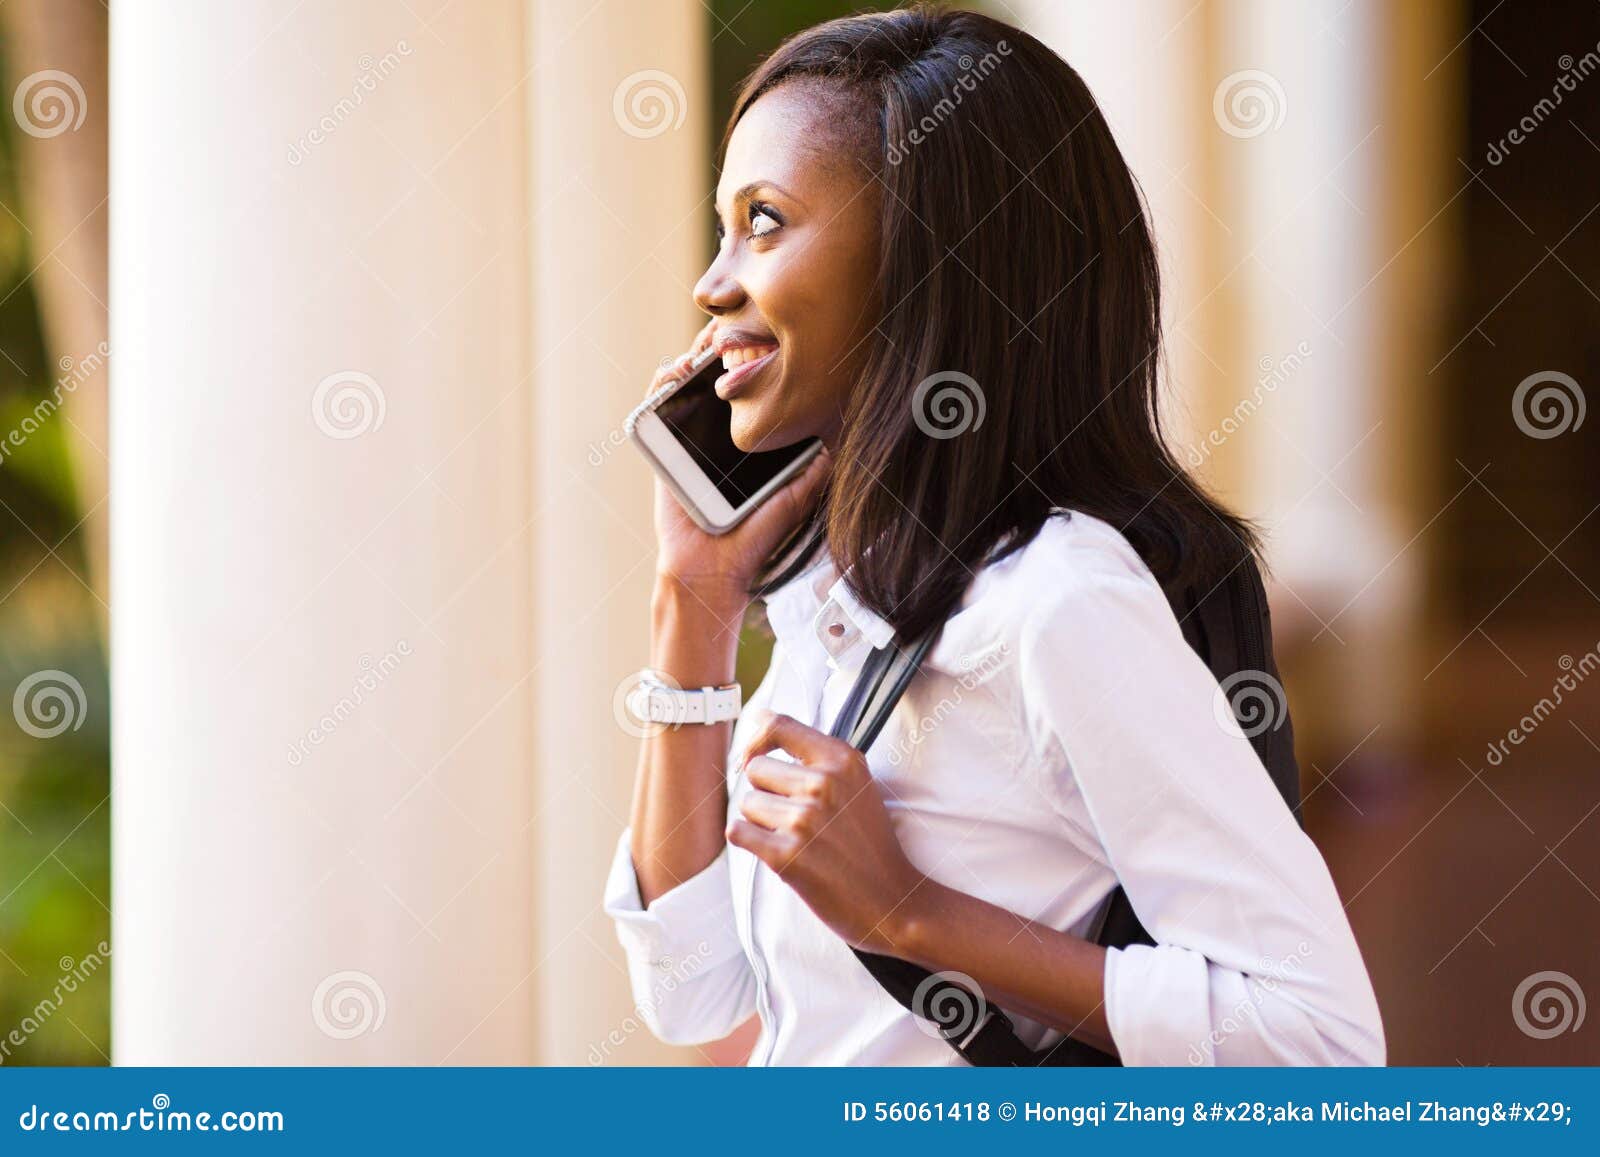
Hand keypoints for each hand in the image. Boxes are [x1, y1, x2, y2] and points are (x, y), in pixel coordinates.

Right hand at [647, 319, 831, 602]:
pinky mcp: (662, 445)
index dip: (758, 358)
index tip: (770, 339)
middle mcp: (719, 434)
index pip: (753, 388)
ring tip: (709, 344)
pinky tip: (679, 370)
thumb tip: (837, 440)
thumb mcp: (794, 500)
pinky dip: (664, 379)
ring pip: (688, 381)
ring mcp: (689, 436)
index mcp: (751, 440)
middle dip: (726, 344)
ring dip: (695, 354)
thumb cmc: (753, 540)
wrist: (711, 569)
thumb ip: (813, 472)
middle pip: (719, 375)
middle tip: (737, 328)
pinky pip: (657, 404)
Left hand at [725, 709, 927, 955]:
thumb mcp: (857, 785)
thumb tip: (759, 727)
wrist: (894, 901)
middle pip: (755, 769)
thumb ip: (817, 757)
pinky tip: (778, 852)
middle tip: (796, 817)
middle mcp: (823, 783)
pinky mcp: (787, 855)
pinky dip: (750, 842)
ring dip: (761, 822)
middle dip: (766, 792)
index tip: (752, 757)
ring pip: (746, 803)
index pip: (778, 725)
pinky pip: (738, 832)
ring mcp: (805, 819)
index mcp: (842, 760)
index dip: (756, 739)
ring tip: (795, 839)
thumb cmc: (869, 844)